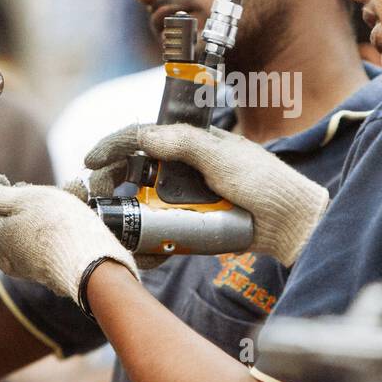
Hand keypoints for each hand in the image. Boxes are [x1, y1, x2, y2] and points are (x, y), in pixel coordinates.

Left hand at [0, 174, 138, 309]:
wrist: (95, 265)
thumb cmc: (57, 229)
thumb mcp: (20, 200)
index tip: (2, 183)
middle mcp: (3, 255)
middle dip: (15, 199)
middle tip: (34, 190)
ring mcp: (26, 264)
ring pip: (24, 227)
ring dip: (40, 206)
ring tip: (66, 195)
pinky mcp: (48, 266)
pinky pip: (43, 239)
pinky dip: (55, 222)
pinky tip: (76, 209)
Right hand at [79, 123, 328, 266]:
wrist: (290, 222)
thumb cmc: (264, 182)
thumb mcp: (223, 156)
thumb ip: (184, 143)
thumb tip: (144, 137)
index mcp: (191, 142)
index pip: (143, 137)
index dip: (114, 146)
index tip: (91, 161)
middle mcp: (185, 167)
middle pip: (135, 170)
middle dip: (110, 180)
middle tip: (92, 196)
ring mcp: (187, 196)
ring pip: (143, 199)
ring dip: (121, 209)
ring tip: (104, 220)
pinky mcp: (191, 223)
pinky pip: (160, 227)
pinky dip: (143, 235)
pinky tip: (133, 244)